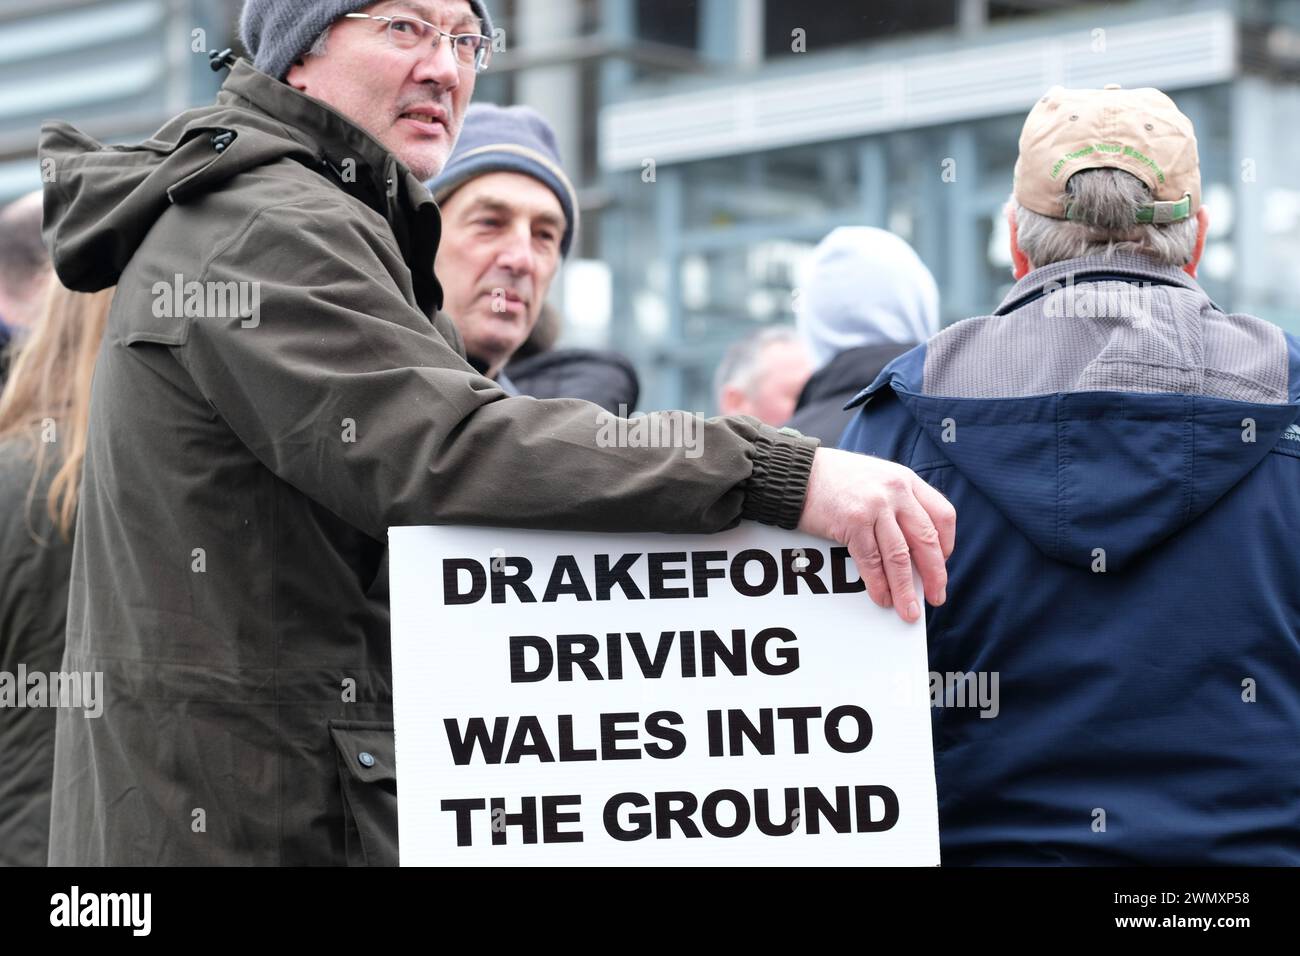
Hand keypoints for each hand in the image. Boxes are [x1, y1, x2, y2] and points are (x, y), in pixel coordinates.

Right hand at [797, 447, 954, 622]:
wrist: (797, 471)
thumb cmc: (834, 478)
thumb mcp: (876, 478)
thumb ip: (897, 503)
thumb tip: (910, 549)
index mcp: (906, 480)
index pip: (942, 515)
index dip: (946, 545)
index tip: (941, 564)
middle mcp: (896, 491)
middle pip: (927, 540)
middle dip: (934, 575)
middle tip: (936, 596)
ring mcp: (875, 506)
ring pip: (900, 557)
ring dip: (907, 589)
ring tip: (909, 610)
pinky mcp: (853, 522)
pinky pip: (872, 561)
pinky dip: (879, 584)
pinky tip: (882, 597)